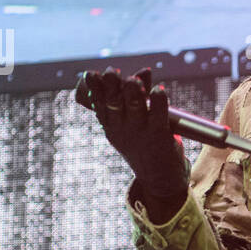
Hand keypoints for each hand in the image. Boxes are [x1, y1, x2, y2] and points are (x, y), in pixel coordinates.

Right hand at [75, 67, 188, 200]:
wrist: (159, 178)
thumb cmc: (145, 144)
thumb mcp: (132, 123)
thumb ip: (138, 95)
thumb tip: (146, 71)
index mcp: (111, 125)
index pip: (99, 104)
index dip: (95, 88)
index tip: (91, 74)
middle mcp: (123, 128)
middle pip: (114, 103)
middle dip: (112, 86)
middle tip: (112, 71)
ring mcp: (140, 132)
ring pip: (135, 107)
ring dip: (134, 91)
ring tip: (134, 80)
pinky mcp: (160, 135)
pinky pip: (158, 114)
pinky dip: (159, 100)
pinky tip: (159, 90)